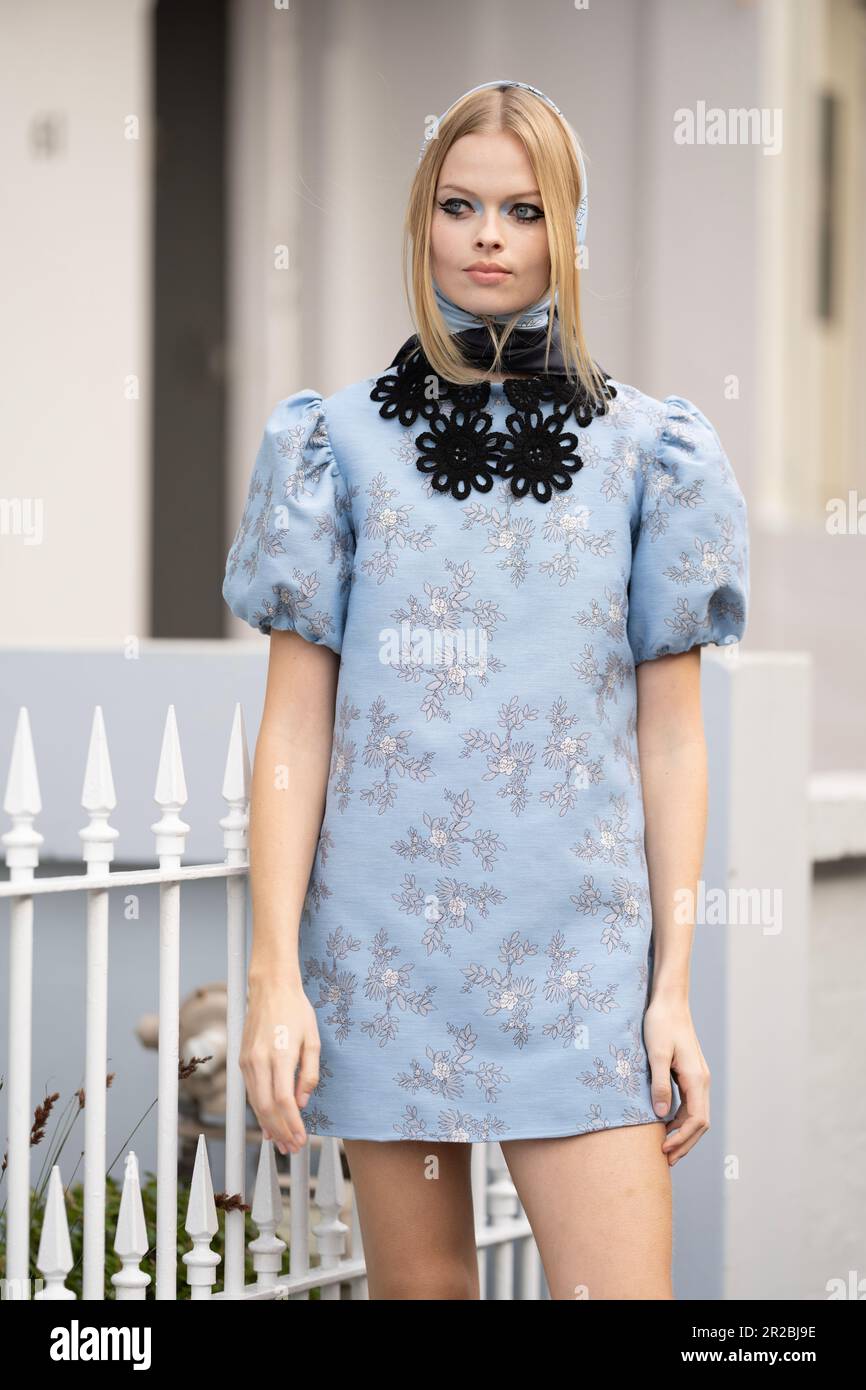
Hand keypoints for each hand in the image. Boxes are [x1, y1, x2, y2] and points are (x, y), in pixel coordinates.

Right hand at [240, 976, 320, 1154]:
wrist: (271, 987)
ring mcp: (248, 1061)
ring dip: (268, 1126)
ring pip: (255, 1103)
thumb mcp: (313, 1039)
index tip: (302, 1139)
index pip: (284, 1101)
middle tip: (292, 1148)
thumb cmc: (296, 1010)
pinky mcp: (242, 1060)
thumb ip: (309, 1073)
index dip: (293, 1125)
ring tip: (281, 1143)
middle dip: (280, 1132)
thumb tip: (302, 1102)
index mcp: (280, 1055)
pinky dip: (259, 1111)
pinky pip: (250, 1092)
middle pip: (267, 1108)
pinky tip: (268, 1123)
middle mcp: (259, 1061)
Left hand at [643, 996, 709, 1165]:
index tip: (664, 1151)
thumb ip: (659, 1085)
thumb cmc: (660, 1024)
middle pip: (700, 1123)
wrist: (669, 1001)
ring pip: (696, 1115)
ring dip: (683, 1134)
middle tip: (665, 1160)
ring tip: (665, 1149)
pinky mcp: (690, 1073)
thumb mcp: (655, 1054)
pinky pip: (690, 1104)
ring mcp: (698, 1077)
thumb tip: (661, 1116)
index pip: (696, 1121)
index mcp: (696, 1079)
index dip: (682, 1140)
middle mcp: (702, 1080)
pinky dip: (681, 1119)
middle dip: (685, 1143)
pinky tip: (665, 1124)